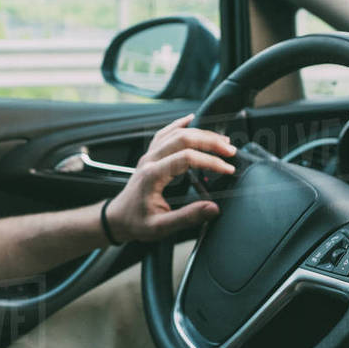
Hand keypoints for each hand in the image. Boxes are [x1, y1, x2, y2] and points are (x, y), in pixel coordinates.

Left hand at [104, 113, 236, 242]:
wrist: (118, 218)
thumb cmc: (137, 222)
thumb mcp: (161, 227)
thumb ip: (187, 217)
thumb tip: (213, 208)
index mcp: (153, 175)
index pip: (187, 158)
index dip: (210, 161)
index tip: (228, 169)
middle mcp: (150, 160)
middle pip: (183, 139)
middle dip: (210, 142)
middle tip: (230, 149)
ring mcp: (148, 155)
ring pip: (175, 133)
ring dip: (200, 133)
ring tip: (222, 139)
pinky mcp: (150, 155)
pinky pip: (164, 133)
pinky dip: (179, 124)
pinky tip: (191, 119)